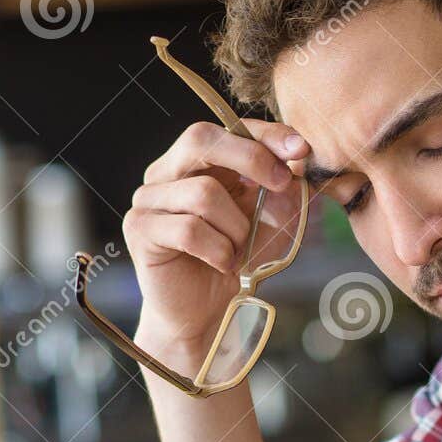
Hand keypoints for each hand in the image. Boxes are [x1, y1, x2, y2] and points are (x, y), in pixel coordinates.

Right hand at [124, 119, 308, 351]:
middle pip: (202, 139)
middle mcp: (167, 172)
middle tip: (282, 185)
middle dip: (251, 159)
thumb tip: (297, 168)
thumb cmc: (232, 262)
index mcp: (197, 162)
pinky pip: (188, 229)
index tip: (302, 149)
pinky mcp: (139, 228)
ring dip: (236, 227)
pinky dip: (217, 250)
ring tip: (238, 251)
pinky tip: (221, 263)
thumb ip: (281, 194)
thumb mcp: (267, 223)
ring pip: (203, 192)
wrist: (201, 313)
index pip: (229, 128)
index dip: (266, 134)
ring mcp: (148, 198)